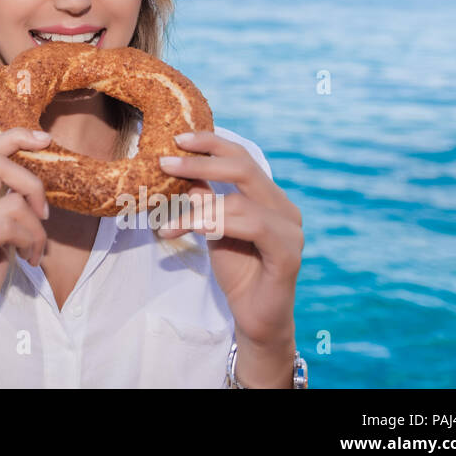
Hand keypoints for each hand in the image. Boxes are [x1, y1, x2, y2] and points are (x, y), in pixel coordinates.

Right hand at [0, 127, 51, 361]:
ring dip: (37, 227)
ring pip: (12, 199)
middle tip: (44, 212)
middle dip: (33, 181)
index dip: (16, 136)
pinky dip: (30, 242)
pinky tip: (28, 261)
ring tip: (35, 249)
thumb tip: (33, 194)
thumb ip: (7, 214)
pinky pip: (8, 226)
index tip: (45, 138)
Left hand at [156, 130, 302, 349]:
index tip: (178, 138)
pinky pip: (248, 227)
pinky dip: (214, 224)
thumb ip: (204, 198)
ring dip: (195, 209)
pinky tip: (188, 230)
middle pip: (244, 169)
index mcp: (269, 197)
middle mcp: (284, 208)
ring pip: (239, 202)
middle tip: (164, 163)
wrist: (254, 317)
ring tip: (165, 223)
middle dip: (200, 163)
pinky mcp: (288, 254)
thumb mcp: (212, 227)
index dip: (212, 143)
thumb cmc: (237, 270)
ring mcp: (291, 230)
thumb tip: (181, 167)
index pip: (242, 158)